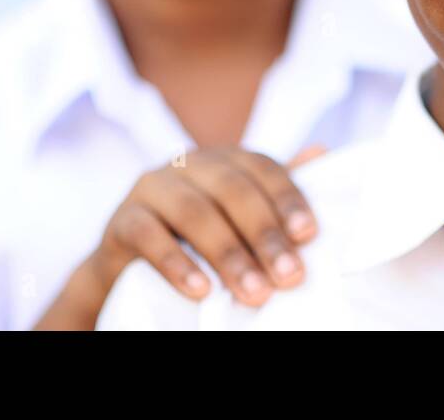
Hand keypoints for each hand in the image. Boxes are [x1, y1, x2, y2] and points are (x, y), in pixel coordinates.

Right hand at [93, 147, 320, 306]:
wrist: (129, 263)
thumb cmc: (197, 235)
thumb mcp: (238, 211)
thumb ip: (274, 186)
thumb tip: (322, 151)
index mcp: (223, 158)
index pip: (262, 168)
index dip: (288, 198)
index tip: (309, 235)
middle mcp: (187, 163)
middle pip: (233, 190)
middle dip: (265, 234)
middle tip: (290, 276)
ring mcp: (151, 187)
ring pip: (194, 213)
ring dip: (229, 254)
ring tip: (255, 292)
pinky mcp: (121, 220)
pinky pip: (148, 236)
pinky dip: (176, 263)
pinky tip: (201, 290)